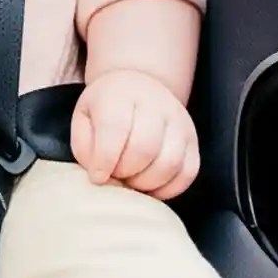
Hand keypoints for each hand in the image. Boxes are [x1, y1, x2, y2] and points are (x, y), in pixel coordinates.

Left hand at [71, 69, 199, 199]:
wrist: (139, 88)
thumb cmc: (105, 109)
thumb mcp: (83, 119)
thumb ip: (86, 148)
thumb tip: (101, 177)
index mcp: (120, 94)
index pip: (115, 128)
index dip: (104, 159)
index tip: (97, 177)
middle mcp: (156, 104)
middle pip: (145, 148)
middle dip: (125, 172)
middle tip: (115, 175)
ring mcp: (180, 122)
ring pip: (169, 163)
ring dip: (146, 183)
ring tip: (131, 179)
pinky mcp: (193, 141)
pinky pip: (187, 173)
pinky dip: (167, 189)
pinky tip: (149, 186)